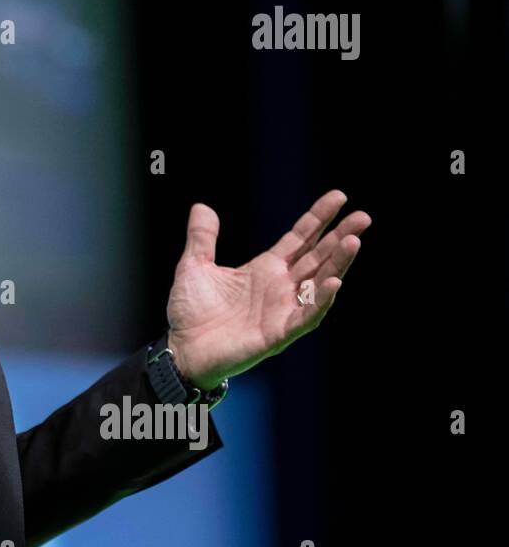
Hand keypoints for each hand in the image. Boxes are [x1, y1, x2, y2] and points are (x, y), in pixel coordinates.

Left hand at [165, 190, 369, 389]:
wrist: (182, 350)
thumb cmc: (190, 311)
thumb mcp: (194, 266)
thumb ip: (202, 238)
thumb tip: (201, 207)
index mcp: (265, 268)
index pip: (300, 238)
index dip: (318, 218)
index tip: (339, 196)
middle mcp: (280, 286)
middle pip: (318, 257)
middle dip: (341, 236)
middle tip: (364, 216)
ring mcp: (283, 310)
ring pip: (320, 283)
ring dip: (338, 263)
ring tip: (354, 241)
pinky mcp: (279, 334)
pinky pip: (307, 316)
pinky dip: (322, 300)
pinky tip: (335, 282)